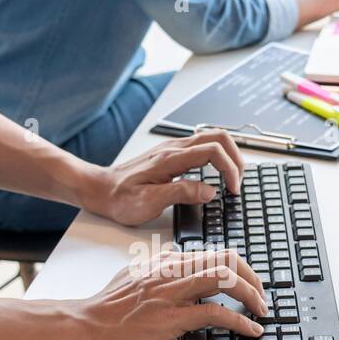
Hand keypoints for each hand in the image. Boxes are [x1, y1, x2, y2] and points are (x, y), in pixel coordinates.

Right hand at [72, 249, 267, 339]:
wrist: (85, 326)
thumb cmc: (105, 307)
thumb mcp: (132, 274)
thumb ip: (156, 266)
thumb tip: (173, 258)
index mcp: (165, 262)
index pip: (213, 253)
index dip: (240, 266)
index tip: (250, 283)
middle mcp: (171, 272)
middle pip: (225, 260)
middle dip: (252, 277)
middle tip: (262, 297)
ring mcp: (170, 294)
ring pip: (223, 278)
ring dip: (251, 294)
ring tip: (262, 310)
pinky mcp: (168, 318)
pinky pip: (213, 314)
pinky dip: (239, 321)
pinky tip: (250, 331)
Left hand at [80, 131, 244, 226]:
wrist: (100, 189)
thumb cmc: (120, 198)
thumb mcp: (149, 202)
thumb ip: (181, 193)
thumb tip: (210, 191)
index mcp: (171, 158)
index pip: (213, 151)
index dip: (230, 169)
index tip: (232, 190)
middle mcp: (174, 148)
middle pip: (219, 137)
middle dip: (236, 158)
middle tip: (238, 182)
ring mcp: (174, 149)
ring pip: (213, 138)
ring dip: (229, 155)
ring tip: (232, 178)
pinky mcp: (172, 154)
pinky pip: (203, 146)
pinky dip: (218, 155)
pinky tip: (217, 172)